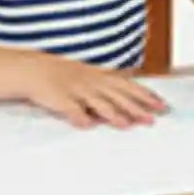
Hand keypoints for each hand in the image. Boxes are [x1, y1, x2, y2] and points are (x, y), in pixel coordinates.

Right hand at [24, 60, 166, 128]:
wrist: (32, 68)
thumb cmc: (62, 74)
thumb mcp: (87, 74)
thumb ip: (106, 85)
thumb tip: (128, 98)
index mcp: (99, 75)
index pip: (127, 85)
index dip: (145, 95)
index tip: (161, 104)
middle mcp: (91, 82)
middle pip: (118, 95)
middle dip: (136, 107)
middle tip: (152, 119)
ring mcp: (75, 90)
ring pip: (97, 103)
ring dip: (112, 114)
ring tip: (127, 125)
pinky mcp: (59, 99)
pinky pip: (71, 109)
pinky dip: (79, 117)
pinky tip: (88, 126)